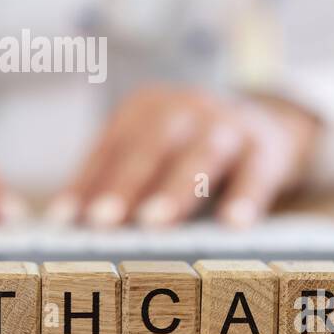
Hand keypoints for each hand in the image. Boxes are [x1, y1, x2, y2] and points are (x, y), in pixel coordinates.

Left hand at [47, 86, 318, 228]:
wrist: (270, 122)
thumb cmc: (190, 149)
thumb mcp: (154, 151)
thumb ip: (117, 179)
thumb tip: (67, 225)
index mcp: (147, 108)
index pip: (110, 147)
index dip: (87, 182)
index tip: (64, 220)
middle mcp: (185, 108)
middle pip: (150, 146)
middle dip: (124, 184)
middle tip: (102, 221)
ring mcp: (229, 124)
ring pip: (200, 155)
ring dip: (175, 189)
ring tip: (152, 224)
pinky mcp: (268, 147)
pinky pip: (257, 173)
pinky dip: (246, 198)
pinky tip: (233, 225)